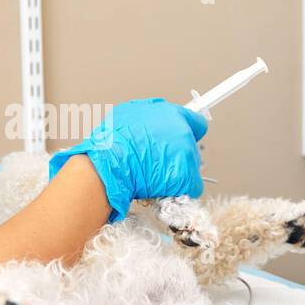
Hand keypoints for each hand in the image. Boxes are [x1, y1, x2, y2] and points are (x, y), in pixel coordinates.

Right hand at [49, 98, 207, 221]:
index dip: (189, 131)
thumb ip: (149, 116)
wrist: (109, 165)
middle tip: (159, 161)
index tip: (186, 138)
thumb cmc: (111, 143)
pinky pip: (191, 186)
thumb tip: (152, 121)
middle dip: (179, 153)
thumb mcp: (127, 114)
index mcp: (171, 114)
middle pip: (192, 146)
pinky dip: (179, 189)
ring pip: (191, 166)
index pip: (196, 122)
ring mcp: (186, 154)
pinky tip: (162, 187)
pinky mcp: (185, 176)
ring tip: (153, 174)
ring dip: (176, 170)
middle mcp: (182, 132)